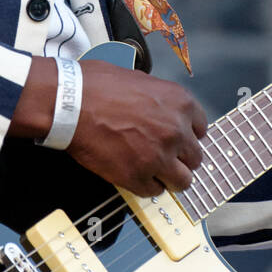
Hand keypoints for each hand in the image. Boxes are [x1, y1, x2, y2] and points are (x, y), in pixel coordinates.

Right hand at [9, 56, 206, 195]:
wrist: (70, 104)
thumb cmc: (96, 86)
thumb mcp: (140, 79)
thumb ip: (160, 99)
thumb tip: (162, 109)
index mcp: (181, 103)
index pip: (201, 129)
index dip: (187, 135)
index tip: (177, 139)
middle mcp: (176, 131)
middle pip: (195, 158)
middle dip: (180, 158)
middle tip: (163, 157)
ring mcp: (159, 156)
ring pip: (182, 181)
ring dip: (169, 178)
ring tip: (154, 173)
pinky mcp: (138, 176)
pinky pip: (154, 191)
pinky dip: (145, 186)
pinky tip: (134, 175)